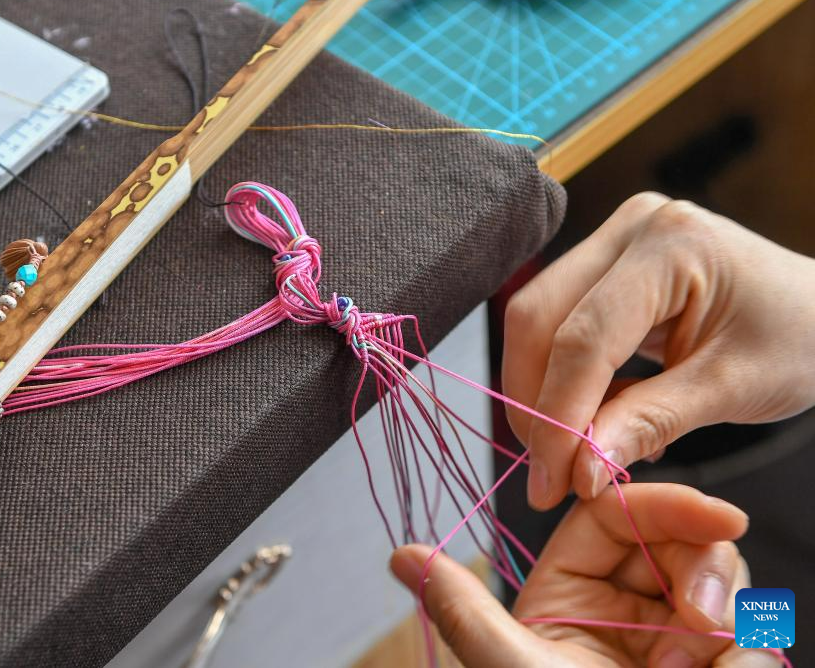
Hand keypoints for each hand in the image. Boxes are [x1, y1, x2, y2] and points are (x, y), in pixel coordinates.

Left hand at [390, 484, 775, 667]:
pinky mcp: (715, 664)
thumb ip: (466, 610)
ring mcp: (674, 636)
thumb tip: (402, 556)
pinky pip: (751, 635)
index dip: (662, 503)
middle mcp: (625, 607)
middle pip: (677, 539)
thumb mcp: (511, 667)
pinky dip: (744, 658)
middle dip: (704, 568)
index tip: (714, 515)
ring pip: (722, 581)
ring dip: (724, 620)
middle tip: (704, 617)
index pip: (615, 516)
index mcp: (571, 593)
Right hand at [503, 193, 814, 508]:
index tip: (552, 484)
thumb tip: (579, 470)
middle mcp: (631, 227)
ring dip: (543, 395)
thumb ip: (650, 422)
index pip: (584, 337)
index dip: (558, 415)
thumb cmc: (802, 341)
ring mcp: (614, 241)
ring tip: (577, 453)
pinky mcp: (607, 267)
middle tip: (550, 476)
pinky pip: (559, 326)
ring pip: (537, 323)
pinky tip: (597, 420)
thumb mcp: (734, 389)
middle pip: (538, 319)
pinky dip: (564, 382)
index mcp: (671, 244)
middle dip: (535, 403)